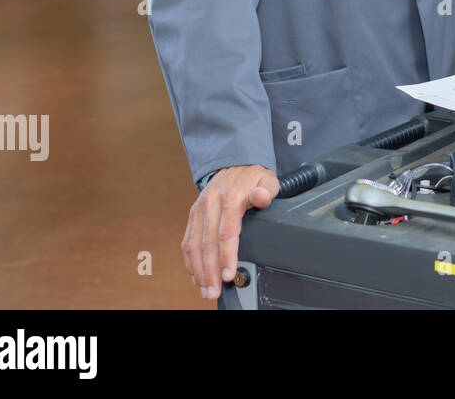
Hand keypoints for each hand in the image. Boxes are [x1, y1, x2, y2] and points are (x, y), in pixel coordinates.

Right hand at [182, 164, 278, 300]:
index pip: (226, 232)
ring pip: (194, 245)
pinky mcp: (193, 214)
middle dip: (210, 271)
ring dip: (199, 271)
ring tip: (205, 290)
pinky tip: (196, 276)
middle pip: (208, 243)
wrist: (237, 163)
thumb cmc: (255, 177)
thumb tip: (261, 197)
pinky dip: (190, 261)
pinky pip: (187, 241)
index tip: (228, 274)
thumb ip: (266, 191)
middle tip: (214, 291)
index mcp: (230, 196)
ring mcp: (199, 209)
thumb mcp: (267, 180)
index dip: (226, 256)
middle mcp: (211, 203)